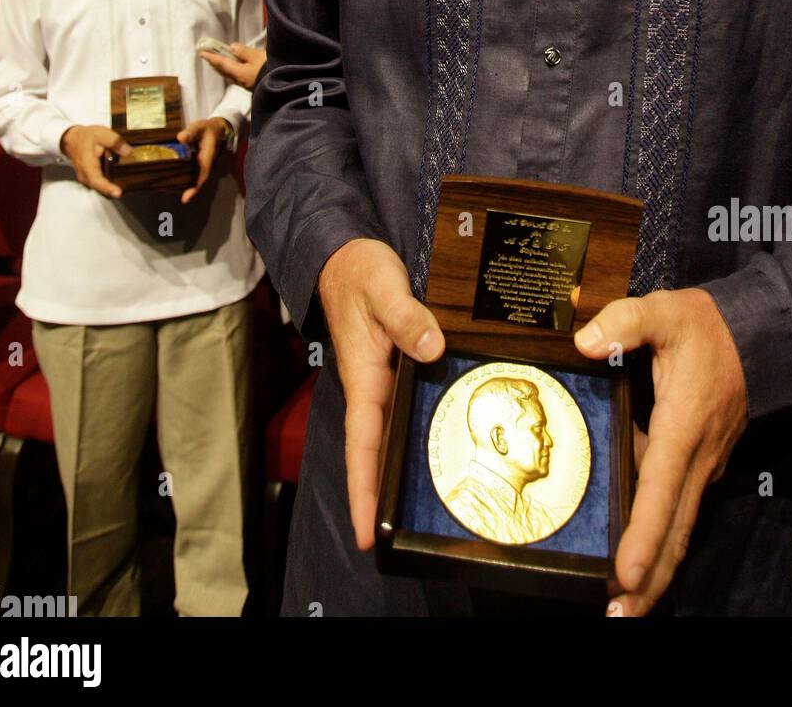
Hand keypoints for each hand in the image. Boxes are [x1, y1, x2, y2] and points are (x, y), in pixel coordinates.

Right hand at [60, 124, 130, 198]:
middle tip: (126, 190)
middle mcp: (85, 176)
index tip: (118, 192)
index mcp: (86, 165)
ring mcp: (87, 180)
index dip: (107, 188)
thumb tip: (128, 151)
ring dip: (112, 189)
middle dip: (113, 191)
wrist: (74, 140)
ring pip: (101, 189)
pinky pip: (100, 186)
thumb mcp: (101, 134)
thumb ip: (115, 141)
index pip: (96, 180)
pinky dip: (109, 186)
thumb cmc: (86, 137)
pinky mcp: (91, 180)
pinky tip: (119, 182)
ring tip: (125, 187)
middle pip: (100, 189)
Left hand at [176, 117, 230, 203]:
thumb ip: (191, 131)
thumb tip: (181, 138)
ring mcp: (203, 163)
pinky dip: (189, 179)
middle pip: (201, 178)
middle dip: (194, 189)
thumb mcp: (200, 126)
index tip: (192, 191)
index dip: (198, 182)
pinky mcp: (199, 162)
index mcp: (208, 154)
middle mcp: (207, 161)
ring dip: (192, 186)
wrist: (216, 129)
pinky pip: (194, 173)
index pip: (204, 170)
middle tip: (185, 200)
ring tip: (184, 197)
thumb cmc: (207, 128)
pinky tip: (180, 184)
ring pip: (198, 177)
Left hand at [198, 42, 265, 90]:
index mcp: (239, 72)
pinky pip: (238, 76)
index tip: (201, 52)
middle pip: (224, 70)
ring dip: (224, 66)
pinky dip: (233, 69)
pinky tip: (237, 66)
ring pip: (230, 74)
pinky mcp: (252, 85)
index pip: (221, 63)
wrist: (284, 84)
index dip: (211, 57)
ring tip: (221, 60)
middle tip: (209, 55)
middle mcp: (240, 80)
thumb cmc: (271, 69)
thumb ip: (243, 51)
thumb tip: (231, 47)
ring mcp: (246, 84)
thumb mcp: (257, 56)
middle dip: (216, 62)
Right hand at [317, 237, 443, 550]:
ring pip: (392, 433)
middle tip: (399, 538)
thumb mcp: (383, 288)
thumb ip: (407, 318)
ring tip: (424, 507)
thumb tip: (431, 349)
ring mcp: (384, 380)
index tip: (368, 532)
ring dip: (401, 467)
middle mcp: (372, 387)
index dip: (364, 490)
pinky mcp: (396, 368)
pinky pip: (405, 408)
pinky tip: (443, 443)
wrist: (348, 254)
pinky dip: (419, 429)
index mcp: (363, 378)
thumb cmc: (359, 272)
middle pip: (376, 452)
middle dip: (383, 496)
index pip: (363, 446)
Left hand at [575, 287, 747, 616]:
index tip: (625, 574)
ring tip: (625, 607)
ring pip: (680, 528)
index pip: (661, 489)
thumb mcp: (666, 311)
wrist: (761, 337)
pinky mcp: (701, 466)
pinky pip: (681, 511)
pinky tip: (639, 561)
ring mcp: (703, 467)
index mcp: (683, 426)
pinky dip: (662, 543)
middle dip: (650, 579)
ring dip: (656, 569)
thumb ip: (625, 321)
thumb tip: (585, 340)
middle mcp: (697, 458)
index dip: (644, 535)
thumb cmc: (710, 328)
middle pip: (675, 531)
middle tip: (619, 617)